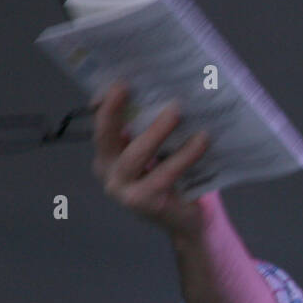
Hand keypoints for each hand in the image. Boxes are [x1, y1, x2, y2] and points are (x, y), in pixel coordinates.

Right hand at [90, 79, 215, 239]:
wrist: (190, 219)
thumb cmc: (175, 177)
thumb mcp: (161, 148)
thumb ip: (152, 127)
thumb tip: (169, 89)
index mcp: (108, 155)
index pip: (100, 125)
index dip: (105, 104)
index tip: (116, 82)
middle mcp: (108, 172)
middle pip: (105, 137)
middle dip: (113, 111)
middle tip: (126, 86)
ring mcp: (123, 190)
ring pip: (135, 155)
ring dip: (156, 131)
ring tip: (175, 111)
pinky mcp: (144, 202)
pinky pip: (165, 173)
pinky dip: (185, 155)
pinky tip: (201, 141)